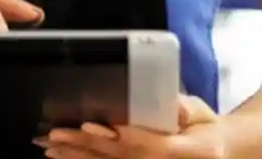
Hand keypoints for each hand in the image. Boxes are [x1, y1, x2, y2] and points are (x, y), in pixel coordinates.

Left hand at [34, 95, 227, 158]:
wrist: (212, 152)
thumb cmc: (203, 128)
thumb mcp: (201, 114)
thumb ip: (186, 110)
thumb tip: (177, 108)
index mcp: (184, 151)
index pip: (151, 146)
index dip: (123, 137)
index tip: (93, 126)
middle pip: (120, 156)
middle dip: (85, 146)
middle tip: (56, 134)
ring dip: (76, 156)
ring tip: (50, 146)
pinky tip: (59, 156)